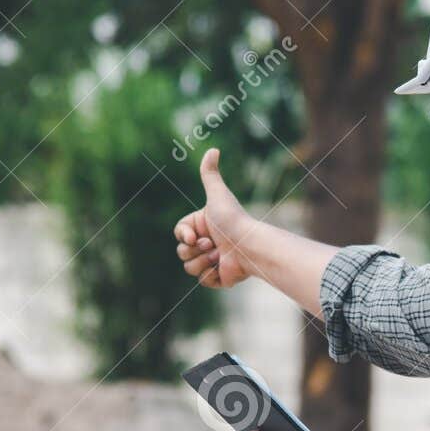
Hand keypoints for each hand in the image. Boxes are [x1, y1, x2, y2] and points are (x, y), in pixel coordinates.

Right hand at [173, 148, 255, 288]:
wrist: (249, 247)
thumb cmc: (233, 220)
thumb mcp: (218, 195)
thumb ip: (210, 174)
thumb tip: (213, 149)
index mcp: (202, 227)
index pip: (180, 234)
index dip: (184, 237)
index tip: (194, 236)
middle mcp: (206, 243)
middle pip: (182, 252)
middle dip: (194, 250)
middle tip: (212, 244)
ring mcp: (212, 261)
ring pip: (189, 267)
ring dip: (203, 261)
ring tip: (220, 255)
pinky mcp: (219, 278)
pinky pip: (203, 280)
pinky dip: (211, 275)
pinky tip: (224, 267)